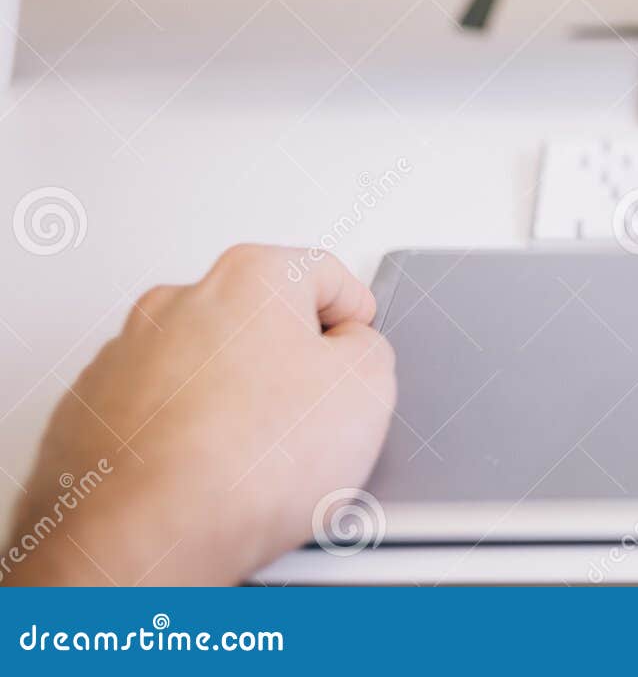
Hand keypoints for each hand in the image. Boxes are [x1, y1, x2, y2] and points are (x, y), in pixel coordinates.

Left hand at [4, 245, 395, 585]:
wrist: (142, 539)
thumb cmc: (241, 466)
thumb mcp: (370, 387)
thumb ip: (370, 347)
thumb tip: (352, 352)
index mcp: (250, 277)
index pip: (327, 275)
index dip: (356, 321)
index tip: (357, 353)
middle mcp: (177, 304)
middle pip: (260, 321)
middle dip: (290, 366)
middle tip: (313, 422)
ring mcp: (125, 357)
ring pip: (205, 369)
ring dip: (235, 404)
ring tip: (258, 468)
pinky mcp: (90, 414)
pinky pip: (157, 414)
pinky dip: (184, 439)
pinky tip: (207, 481)